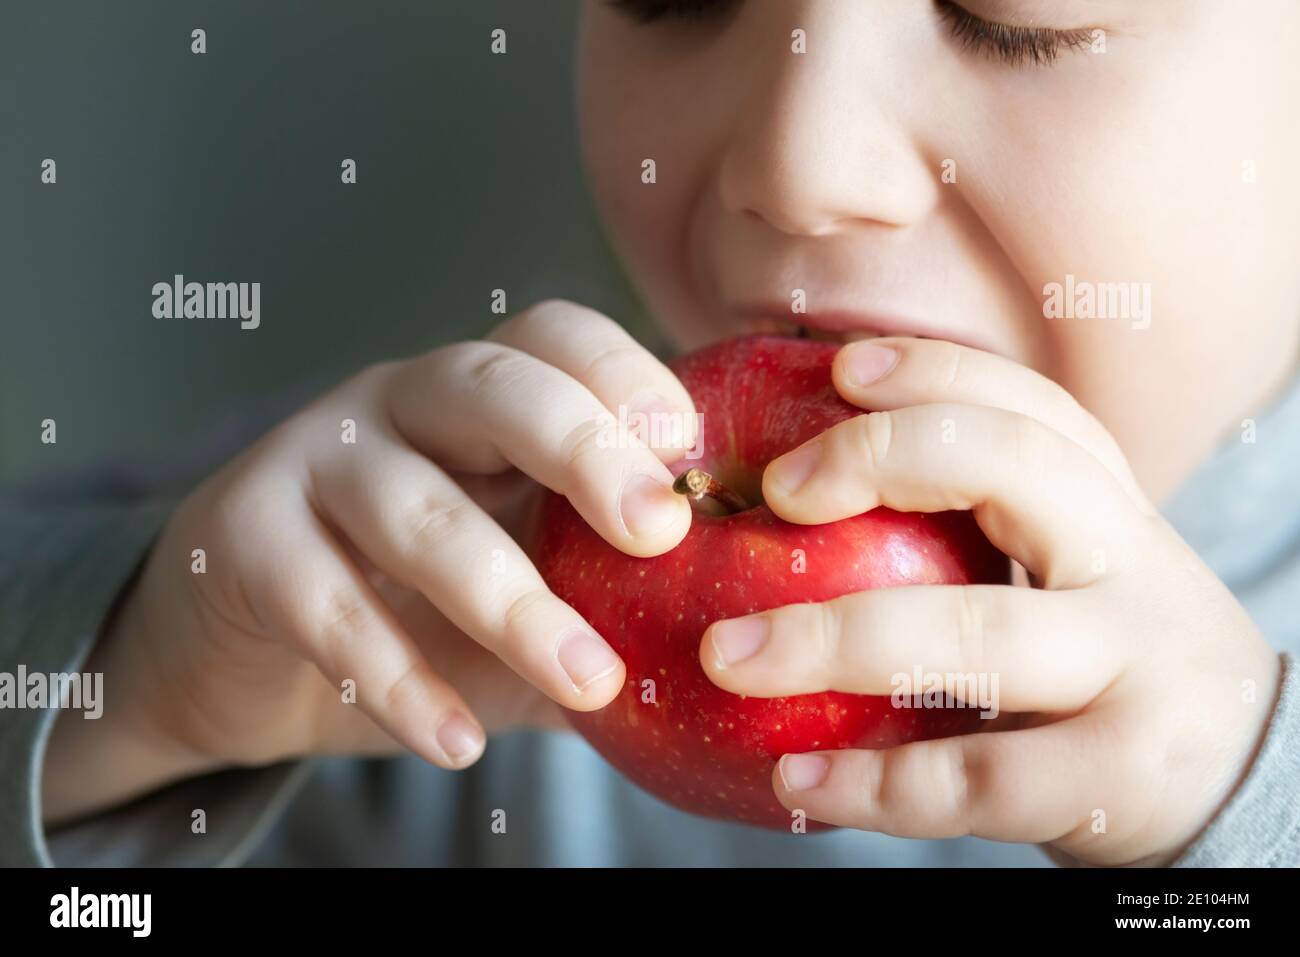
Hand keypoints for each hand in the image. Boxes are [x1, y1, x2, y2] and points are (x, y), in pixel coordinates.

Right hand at [43, 301, 697, 824]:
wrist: (247, 648)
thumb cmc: (414, 610)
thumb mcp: (521, 593)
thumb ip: (605, 609)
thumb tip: (719, 657)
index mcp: (478, 396)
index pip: (551, 339)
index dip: (620, 374)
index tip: (686, 449)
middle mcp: (397, 403)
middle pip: (490, 386)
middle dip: (582, 450)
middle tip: (657, 531)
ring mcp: (314, 458)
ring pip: (417, 511)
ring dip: (511, 603)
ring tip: (588, 683)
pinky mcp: (244, 537)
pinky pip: (326, 604)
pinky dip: (400, 678)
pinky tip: (458, 740)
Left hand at [699, 337, 1280, 865]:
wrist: (1237, 778)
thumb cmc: (1103, 661)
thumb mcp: (1069, 574)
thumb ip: (982, 530)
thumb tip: (793, 494)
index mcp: (1106, 506)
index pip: (1026, 406)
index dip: (934, 373)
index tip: (841, 367)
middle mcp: (1127, 567)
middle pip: (1016, 469)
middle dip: (880, 458)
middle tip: (777, 491)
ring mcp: (1129, 672)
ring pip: (977, 636)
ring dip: (833, 641)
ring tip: (727, 654)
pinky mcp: (1113, 778)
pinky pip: (974, 778)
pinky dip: (871, 783)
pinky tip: (792, 779)